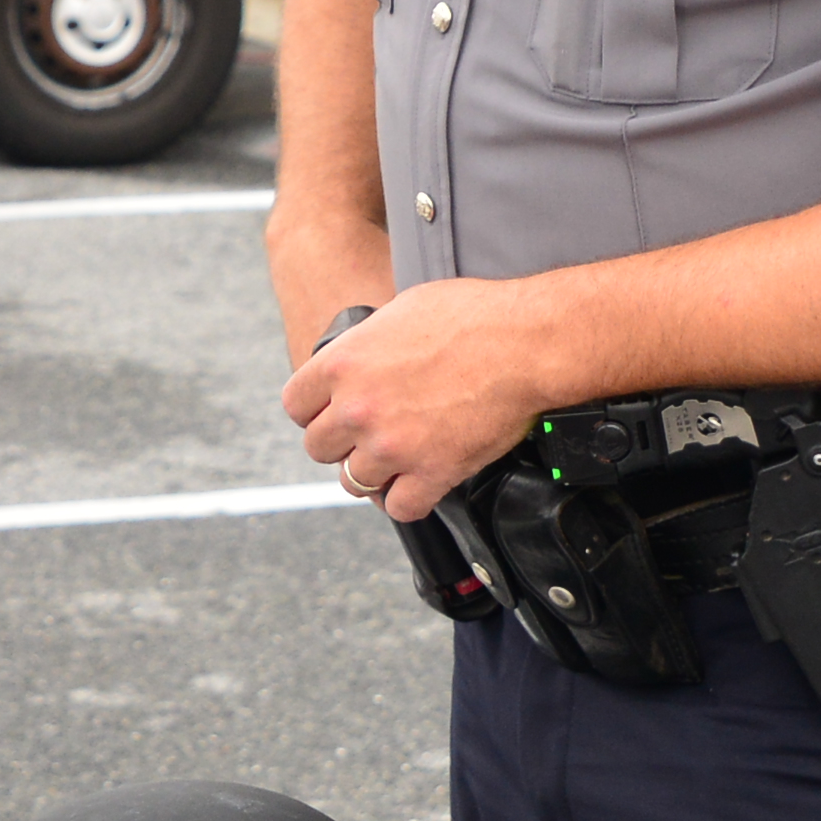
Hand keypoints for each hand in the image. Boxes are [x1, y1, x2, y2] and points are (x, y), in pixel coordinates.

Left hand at [281, 275, 561, 520]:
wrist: (525, 343)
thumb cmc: (473, 317)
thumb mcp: (400, 312)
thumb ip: (368, 346)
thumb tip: (362, 359)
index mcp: (343, 364)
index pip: (295, 405)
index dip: (314, 410)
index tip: (330, 412)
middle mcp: (358, 409)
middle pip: (319, 448)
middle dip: (341, 443)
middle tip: (368, 434)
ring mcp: (393, 446)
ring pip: (354, 482)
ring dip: (373, 473)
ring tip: (396, 459)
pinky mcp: (432, 473)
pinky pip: (400, 508)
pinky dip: (408, 499)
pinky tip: (420, 482)